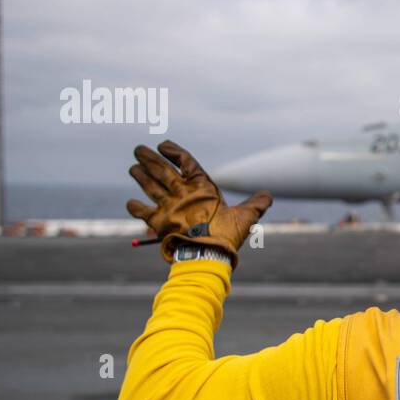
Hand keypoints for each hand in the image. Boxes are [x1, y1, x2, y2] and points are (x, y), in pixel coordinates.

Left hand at [126, 141, 272, 268]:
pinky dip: (136, 207)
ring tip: (133, 168)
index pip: (185, 161)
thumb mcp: (246, 217)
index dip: (173, 151)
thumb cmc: (227, 234)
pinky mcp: (159, 222)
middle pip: (161, 170)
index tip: (162, 145)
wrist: (207, 254)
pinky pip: (142, 211)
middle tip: (138, 150)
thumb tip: (267, 196)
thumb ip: (255, 204)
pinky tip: (131, 203)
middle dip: (149, 159)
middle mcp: (182, 192)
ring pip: (150, 186)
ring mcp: (168, 206)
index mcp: (202, 187)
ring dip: (140, 176)